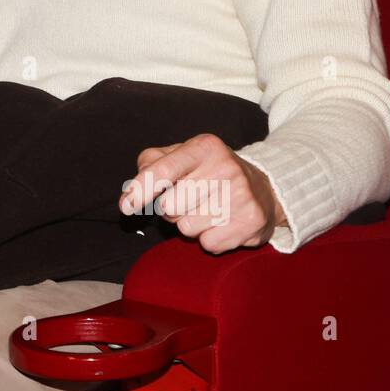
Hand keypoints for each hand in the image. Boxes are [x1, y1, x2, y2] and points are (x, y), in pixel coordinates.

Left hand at [119, 133, 287, 252]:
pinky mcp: (252, 221)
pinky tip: (221, 222)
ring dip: (189, 225)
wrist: (263, 187)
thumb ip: (149, 169)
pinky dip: (208, 238)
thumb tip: (127, 200)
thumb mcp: (180, 156)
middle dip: (169, 209)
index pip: (163, 170)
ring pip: (186, 228)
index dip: (140, 191)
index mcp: (204, 147)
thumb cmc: (208, 171)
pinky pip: (208, 243)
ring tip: (206, 210)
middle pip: (169, 206)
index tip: (126, 207)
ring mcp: (241, 195)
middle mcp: (225, 167)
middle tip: (187, 199)